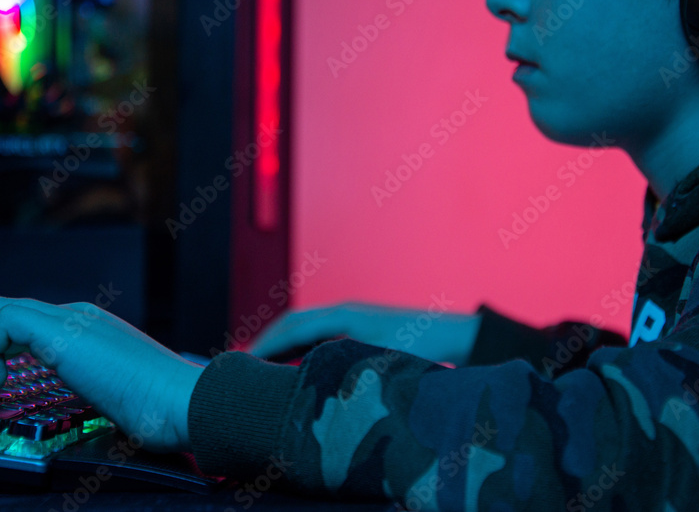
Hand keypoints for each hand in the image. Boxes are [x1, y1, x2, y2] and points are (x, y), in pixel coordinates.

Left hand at [0, 297, 203, 452]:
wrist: (184, 402)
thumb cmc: (162, 410)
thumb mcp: (116, 399)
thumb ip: (94, 393)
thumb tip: (92, 413)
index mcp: (90, 332)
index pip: (27, 325)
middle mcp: (79, 318)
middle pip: (6, 313)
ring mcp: (72, 320)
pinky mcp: (63, 332)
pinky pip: (2, 322)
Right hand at [248, 301, 481, 365]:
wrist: (456, 338)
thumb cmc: (422, 348)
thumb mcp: (380, 361)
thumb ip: (344, 370)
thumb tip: (311, 384)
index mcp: (343, 316)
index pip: (292, 327)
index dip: (265, 344)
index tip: (242, 361)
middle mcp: (344, 313)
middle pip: (294, 324)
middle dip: (267, 342)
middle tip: (242, 365)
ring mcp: (352, 319)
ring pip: (306, 330)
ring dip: (284, 346)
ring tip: (262, 368)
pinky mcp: (361, 329)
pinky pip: (321, 337)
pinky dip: (302, 350)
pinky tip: (298, 369)